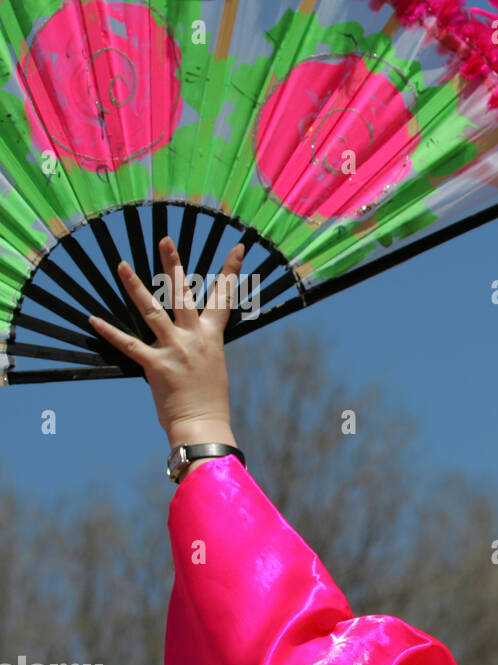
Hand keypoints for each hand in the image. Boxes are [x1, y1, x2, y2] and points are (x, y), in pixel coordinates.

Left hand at [89, 238, 243, 459]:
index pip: (224, 296)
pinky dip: (109, 332)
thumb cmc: (209, 399)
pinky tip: (94, 319)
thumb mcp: (213, 364)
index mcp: (213, 336)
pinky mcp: (155, 365)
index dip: (230, 270)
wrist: (203, 424)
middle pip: (183, 293)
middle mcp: (195, 337)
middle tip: (165, 239)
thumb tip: (191, 335)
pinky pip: (128, 344)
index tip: (236, 247)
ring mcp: (175, 349)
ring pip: (152, 310)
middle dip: (173, 264)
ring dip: (136, 286)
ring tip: (122, 265)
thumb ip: (200, 344)